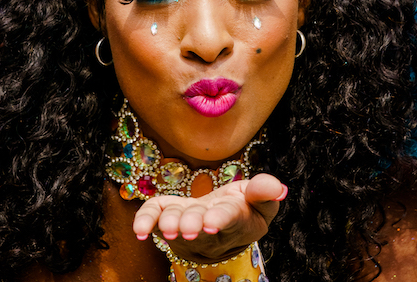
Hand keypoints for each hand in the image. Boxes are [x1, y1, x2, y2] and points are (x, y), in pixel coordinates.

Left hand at [132, 173, 286, 263]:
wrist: (219, 225)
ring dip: (171, 224)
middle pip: (200, 228)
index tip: (213, 222)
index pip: (230, 219)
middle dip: (193, 225)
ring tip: (168, 226)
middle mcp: (209, 228)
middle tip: (188, 228)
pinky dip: (145, 221)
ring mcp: (186, 224)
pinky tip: (139, 230)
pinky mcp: (167, 217)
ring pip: (177, 226)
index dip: (220, 220)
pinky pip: (154, 219)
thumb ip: (266, 192)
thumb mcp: (260, 200)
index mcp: (237, 220)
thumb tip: (278, 187)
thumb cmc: (244, 208)